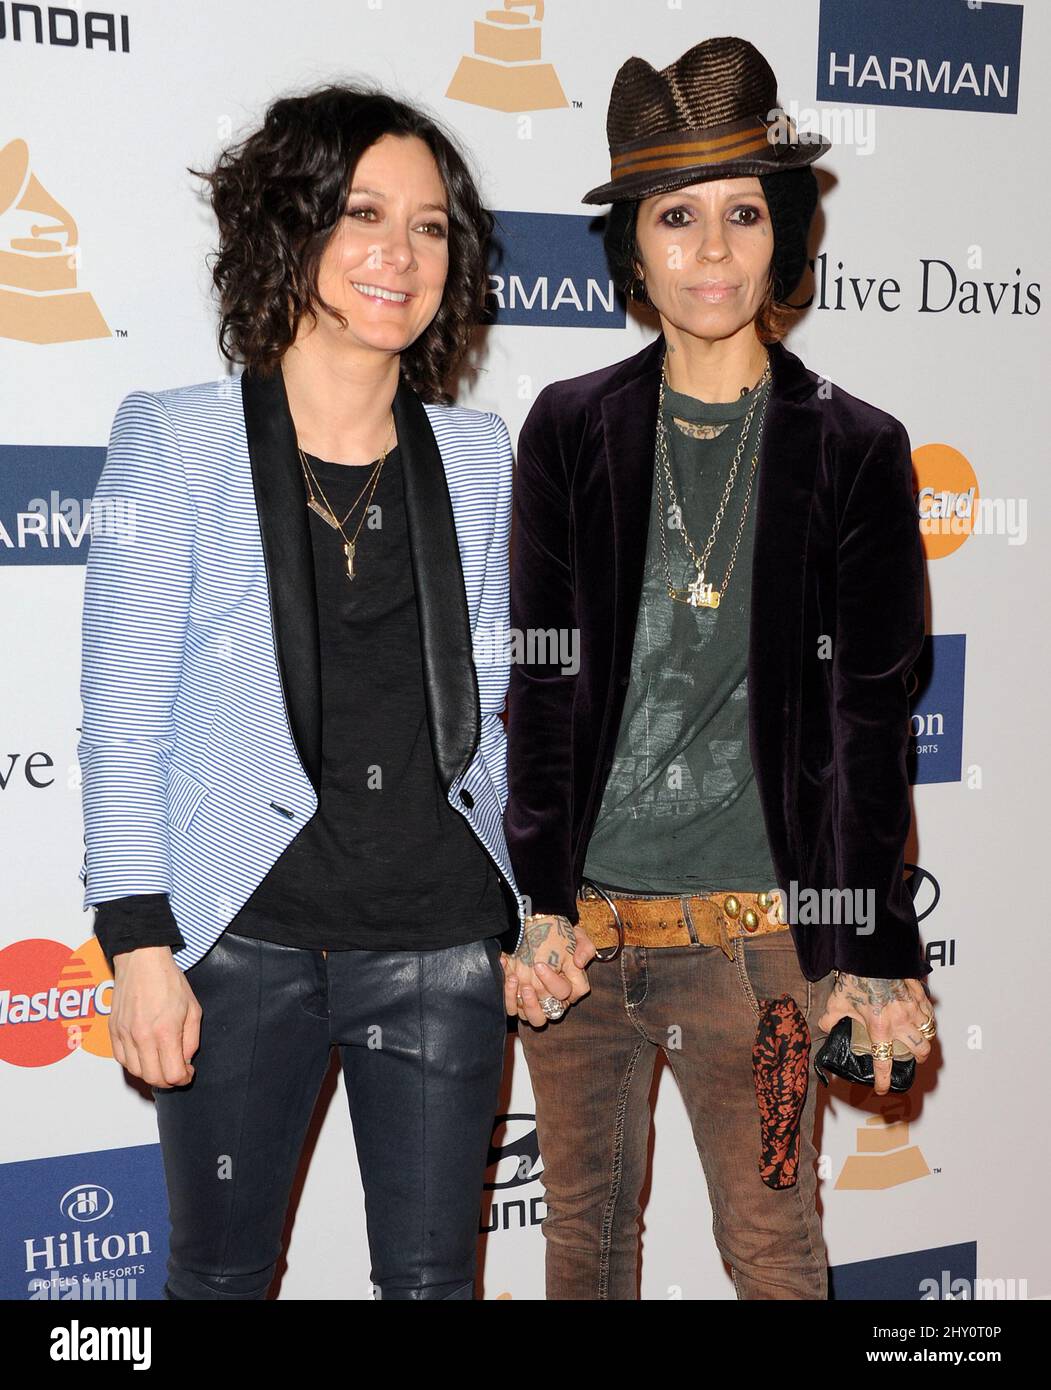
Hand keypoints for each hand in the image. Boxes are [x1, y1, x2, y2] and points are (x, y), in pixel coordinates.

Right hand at [109, 946, 201, 1087]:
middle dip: (168, 1081)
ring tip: (161, 1062)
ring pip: (135, 1072)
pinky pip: (121, 1059)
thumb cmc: (169, 981)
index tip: (188, 1072)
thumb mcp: (193, 1009)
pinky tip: (145, 1055)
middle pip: (153, 1078)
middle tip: (176, 1071)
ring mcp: (124, 1034)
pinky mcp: (113, 1030)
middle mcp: (142, 1036)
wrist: (141, 960)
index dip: (183, 1078)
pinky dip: (134, 1064)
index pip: (172, 1075)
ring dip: (150, 1073)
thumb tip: (184, 1061)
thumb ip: (191, 1040)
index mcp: (165, 1031)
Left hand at [500, 913, 595, 1028]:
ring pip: (533, 1018)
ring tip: (515, 981)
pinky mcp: (520, 999)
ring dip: (524, 1003)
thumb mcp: (578, 937)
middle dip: (538, 1003)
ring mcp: (537, 1001)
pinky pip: (514, 1008)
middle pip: (551, 1014)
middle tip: (528, 986)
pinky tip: (508, 976)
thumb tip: (579, 963)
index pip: (568, 994)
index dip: (554, 983)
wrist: (537, 926)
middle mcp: (555, 998)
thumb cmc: (560, 935)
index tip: (539, 965)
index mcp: (571, 988)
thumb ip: (585, 949)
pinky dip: (508, 996)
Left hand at [818, 972, 935, 1095]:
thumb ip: (830, 1018)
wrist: (872, 956)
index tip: (882, 1088)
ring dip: (926, 1039)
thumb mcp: (837, 1002)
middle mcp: (900, 1023)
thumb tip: (823, 1026)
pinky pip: (930, 1013)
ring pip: (929, 1033)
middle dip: (918, 1059)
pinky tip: (922, 1017)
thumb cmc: (855, 979)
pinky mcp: (920, 995)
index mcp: (879, 1029)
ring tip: (919, 1038)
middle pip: (920, 1051)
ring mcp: (913, 1010)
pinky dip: (928, 1019)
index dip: (883, 1081)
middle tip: (912, 1058)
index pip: (883, 1063)